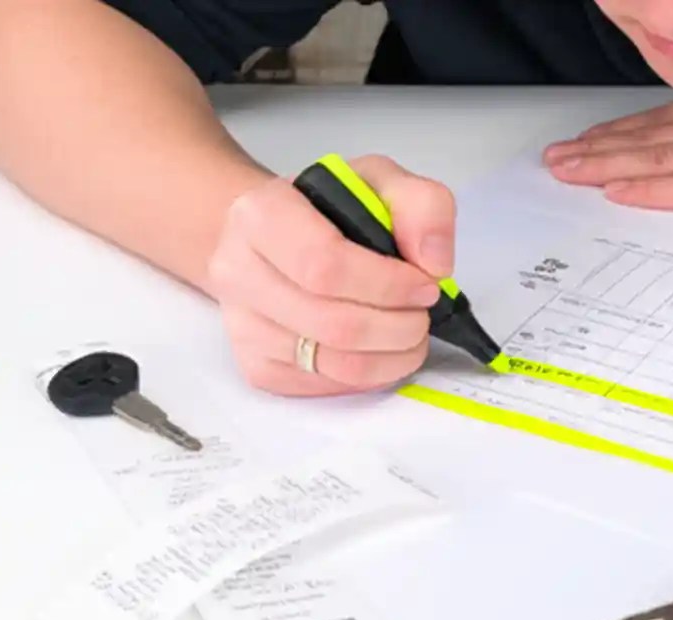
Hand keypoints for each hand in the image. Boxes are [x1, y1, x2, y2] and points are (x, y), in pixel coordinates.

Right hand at [205, 155, 454, 395]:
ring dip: (391, 357)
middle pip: (333, 323)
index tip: (425, 285)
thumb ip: (422, 206)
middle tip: (423, 315)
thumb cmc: (327, 210)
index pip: (325, 264)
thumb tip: (435, 263)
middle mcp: (238, 270)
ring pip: (331, 363)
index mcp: (261, 214)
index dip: (387, 284)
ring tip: (411, 334)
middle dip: (398, 326)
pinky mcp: (256, 365)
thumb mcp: (380, 182)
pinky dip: (368, 375)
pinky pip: (322, 386)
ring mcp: (242, 324)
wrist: (274, 238)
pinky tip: (381, 350)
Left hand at [542, 70, 672, 220]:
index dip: (623, 130)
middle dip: (598, 147)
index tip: (590, 139)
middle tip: (558, 159)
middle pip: (651, 135)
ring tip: (569, 174)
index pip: (669, 117)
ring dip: (606, 167)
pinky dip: (649, 192)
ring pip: (658, 159)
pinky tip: (619, 195)